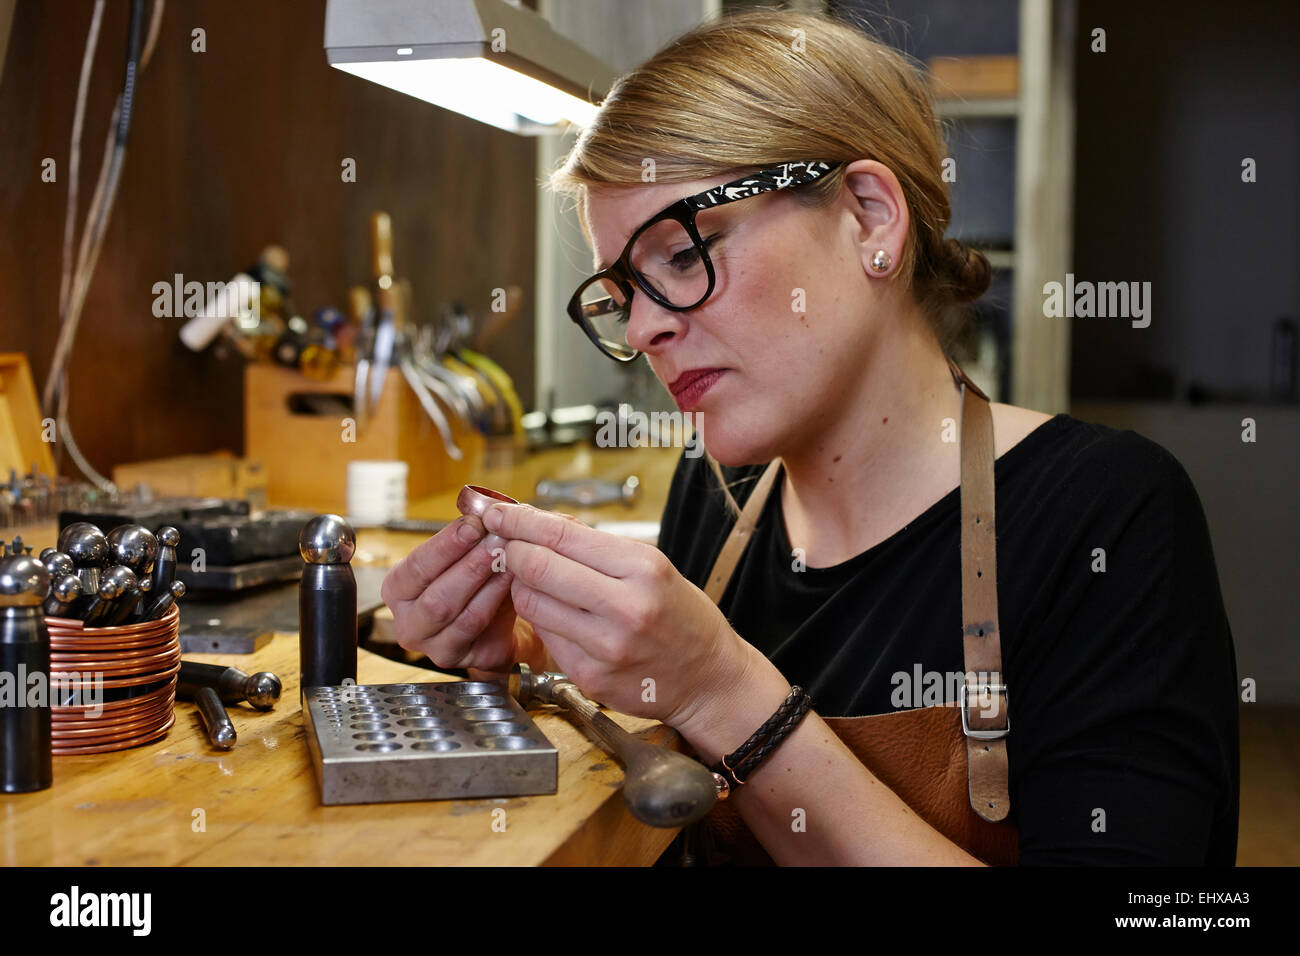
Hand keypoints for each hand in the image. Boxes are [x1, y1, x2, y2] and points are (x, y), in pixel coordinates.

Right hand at [379, 514, 523, 673]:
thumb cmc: (482, 583)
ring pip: (457, 614)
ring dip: (485, 583)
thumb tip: (490, 508)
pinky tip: (512, 583)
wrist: (506, 622)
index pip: (416, 566)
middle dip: (468, 565)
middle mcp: (409, 622)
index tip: (473, 524)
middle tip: (495, 541)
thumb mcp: (472, 553)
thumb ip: (476, 533)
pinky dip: (495, 603)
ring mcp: (432, 645)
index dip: (445, 544)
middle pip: (435, 596)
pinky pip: (476, 630)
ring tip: (507, 558)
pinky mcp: (459, 659)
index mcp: (399, 589)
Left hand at [481, 501, 748, 727]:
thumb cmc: (682, 617)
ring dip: (522, 587)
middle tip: (506, 545)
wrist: (709, 680)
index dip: (520, 521)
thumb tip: (542, 523)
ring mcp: (606, 647)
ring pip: (532, 604)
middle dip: (512, 551)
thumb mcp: (654, 566)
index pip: (561, 536)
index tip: (500, 514)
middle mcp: (625, 607)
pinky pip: (546, 637)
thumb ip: (599, 548)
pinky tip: (557, 614)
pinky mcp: (591, 677)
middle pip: (537, 567)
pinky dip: (542, 620)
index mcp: (643, 569)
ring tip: (534, 581)